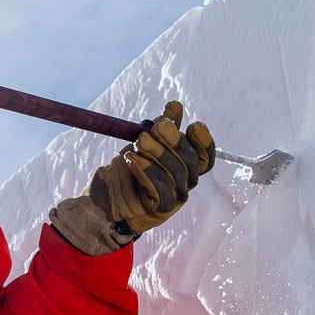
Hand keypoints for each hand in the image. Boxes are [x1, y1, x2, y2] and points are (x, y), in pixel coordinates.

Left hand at [48, 101, 215, 254]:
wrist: (109, 192)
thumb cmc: (130, 166)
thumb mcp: (146, 141)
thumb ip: (162, 126)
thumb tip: (175, 105)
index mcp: (187, 165)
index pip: (205, 155)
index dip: (204, 142)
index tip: (193, 125)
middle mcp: (186, 181)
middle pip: (190, 161)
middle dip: (172, 141)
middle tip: (154, 128)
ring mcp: (177, 197)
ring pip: (175, 174)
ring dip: (155, 155)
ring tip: (136, 143)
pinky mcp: (163, 208)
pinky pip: (161, 189)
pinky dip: (146, 172)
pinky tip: (131, 159)